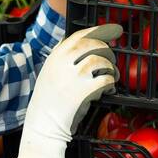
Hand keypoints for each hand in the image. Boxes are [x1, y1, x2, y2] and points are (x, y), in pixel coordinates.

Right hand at [14, 23, 122, 157]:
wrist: (43, 127)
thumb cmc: (50, 104)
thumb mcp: (51, 75)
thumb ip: (66, 61)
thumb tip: (90, 48)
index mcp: (54, 58)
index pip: (79, 36)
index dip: (100, 30)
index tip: (115, 29)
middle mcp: (62, 64)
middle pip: (93, 45)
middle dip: (108, 50)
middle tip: (112, 60)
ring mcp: (72, 77)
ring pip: (101, 61)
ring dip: (111, 68)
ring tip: (111, 76)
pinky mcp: (83, 92)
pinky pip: (105, 79)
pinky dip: (111, 83)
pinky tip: (108, 89)